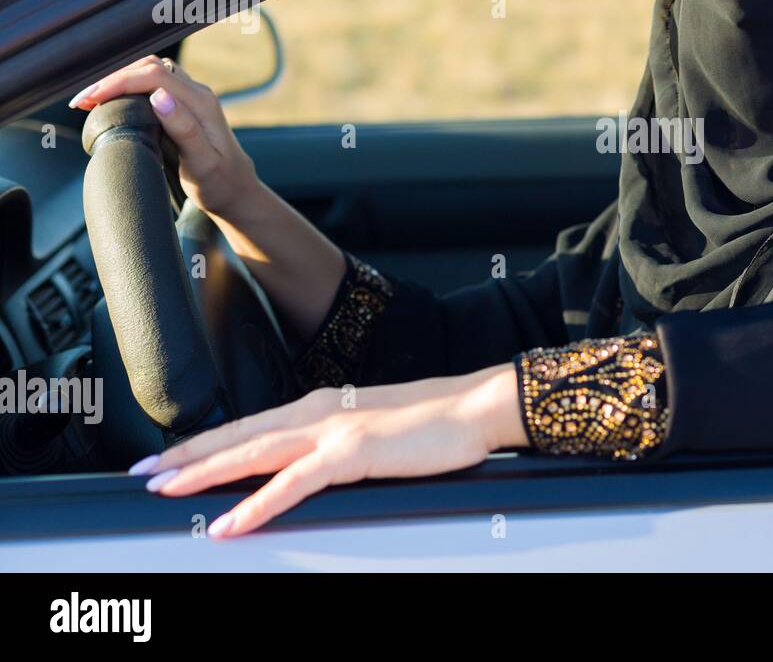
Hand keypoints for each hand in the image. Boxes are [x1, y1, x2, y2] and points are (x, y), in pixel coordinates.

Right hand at [69, 55, 257, 219]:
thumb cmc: (220, 183)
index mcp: (202, 104)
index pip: (154, 77)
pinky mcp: (185, 104)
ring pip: (149, 71)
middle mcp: (199, 94)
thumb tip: (160, 96)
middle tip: (81, 101)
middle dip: (112, 79)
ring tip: (90, 99)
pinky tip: (110, 101)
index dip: (118, 83)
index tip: (90, 100)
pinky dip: (128, 87)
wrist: (237, 191)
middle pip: (149, 67)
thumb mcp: (203, 164)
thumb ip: (184, 130)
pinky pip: (153, 83)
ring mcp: (192, 97)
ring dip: (118, 80)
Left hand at [129, 364, 527, 538]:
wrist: (471, 408)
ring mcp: (333, 429)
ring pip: (253, 453)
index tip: (169, 456)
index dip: (206, 441)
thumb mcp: (372, 432)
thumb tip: (306, 466)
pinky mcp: (352, 452)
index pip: (251, 425)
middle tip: (145, 472)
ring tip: (168, 489)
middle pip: (239, 435)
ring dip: (205, 472)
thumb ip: (335, 444)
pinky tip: (231, 522)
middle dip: (188, 454)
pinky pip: (293, 484)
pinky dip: (256, 504)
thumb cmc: (431, 423)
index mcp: (322, 405)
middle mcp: (319, 410)